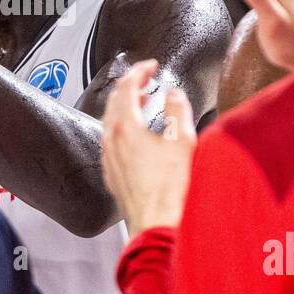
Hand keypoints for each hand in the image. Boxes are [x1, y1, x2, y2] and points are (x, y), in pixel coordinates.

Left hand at [101, 59, 195, 235]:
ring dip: (127, 107)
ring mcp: (110, 160)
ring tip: (145, 103)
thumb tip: (173, 94)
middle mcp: (111, 142)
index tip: (151, 66)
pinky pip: (113, 142)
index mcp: (125, 128)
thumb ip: (177, 110)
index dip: (139, 71)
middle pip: (115, 102)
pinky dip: (124, 129)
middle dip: (131, 86)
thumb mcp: (182, 141)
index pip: (126, 87)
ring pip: (111, 122)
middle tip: (147, 80)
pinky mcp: (113, 176)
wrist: (158, 227)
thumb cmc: (171, 192)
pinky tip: (138, 135)